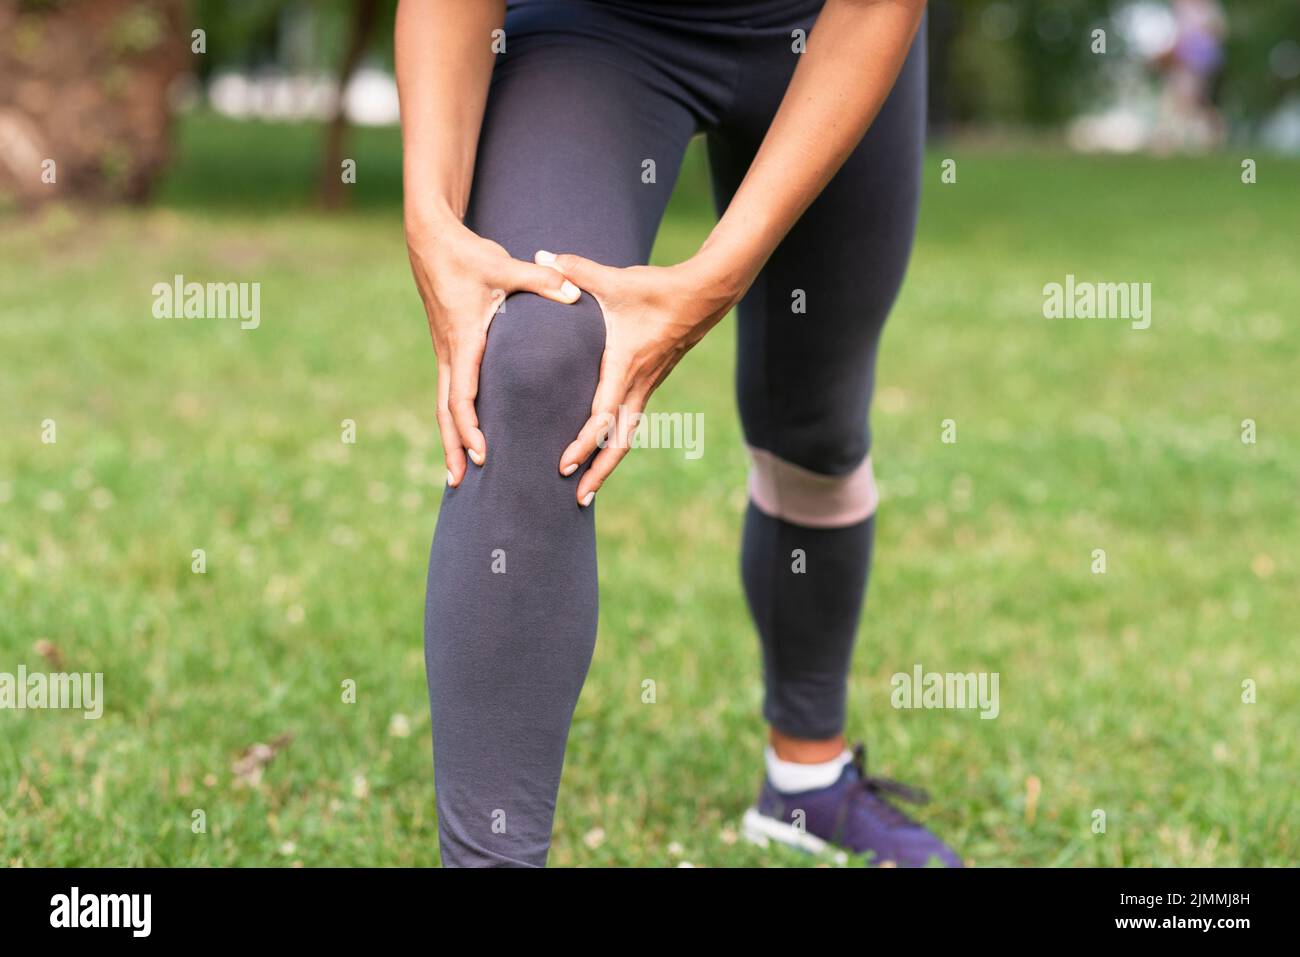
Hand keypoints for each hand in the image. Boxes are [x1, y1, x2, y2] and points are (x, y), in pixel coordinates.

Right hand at [406, 216, 581, 485]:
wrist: (431, 240)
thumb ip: (542, 280)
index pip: (463, 395)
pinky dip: (454, 420)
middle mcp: (450, 352)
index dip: (471, 427)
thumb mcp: (505, 265)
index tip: (482, 453)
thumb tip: (575, 292)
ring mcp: (446, 352)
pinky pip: (450, 392)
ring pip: (444, 406)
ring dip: (449, 440)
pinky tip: (464, 438)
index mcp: (463, 340)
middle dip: (453, 448)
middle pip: (446, 412)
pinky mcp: (448, 348)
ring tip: (455, 475)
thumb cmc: (468, 254)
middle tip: (458, 483)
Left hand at [535, 250, 741, 505]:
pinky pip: (631, 420)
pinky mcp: (650, 382)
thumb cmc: (658, 289)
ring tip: (587, 488)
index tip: (565, 464)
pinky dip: (616, 441)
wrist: (706, 293)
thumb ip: (575, 270)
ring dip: (608, 463)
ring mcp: (647, 386)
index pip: (603, 415)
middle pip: (620, 441)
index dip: (584, 443)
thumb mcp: (616, 280)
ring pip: (628, 435)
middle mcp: (638, 384)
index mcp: (625, 366)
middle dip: (599, 472)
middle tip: (578, 498)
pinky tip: (602, 450)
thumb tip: (541, 257)